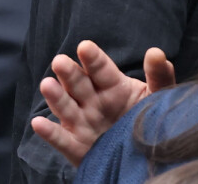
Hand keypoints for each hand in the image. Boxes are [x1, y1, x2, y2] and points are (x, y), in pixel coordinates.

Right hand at [31, 41, 176, 166]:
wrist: (143, 151)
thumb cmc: (148, 116)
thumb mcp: (157, 94)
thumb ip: (159, 75)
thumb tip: (156, 52)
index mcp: (112, 85)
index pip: (100, 69)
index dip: (92, 58)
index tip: (85, 46)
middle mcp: (93, 101)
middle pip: (78, 84)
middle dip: (69, 73)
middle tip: (60, 61)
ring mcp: (82, 122)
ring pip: (66, 107)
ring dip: (55, 97)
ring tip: (47, 84)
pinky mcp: (77, 146)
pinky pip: (61, 140)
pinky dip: (50, 133)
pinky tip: (38, 123)